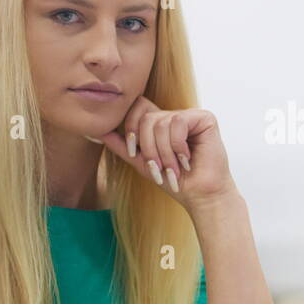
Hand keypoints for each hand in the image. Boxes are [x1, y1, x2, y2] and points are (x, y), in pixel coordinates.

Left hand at [100, 95, 237, 212]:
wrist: (199, 196)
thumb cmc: (175, 182)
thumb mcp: (142, 164)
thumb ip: (123, 147)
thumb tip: (98, 131)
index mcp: (161, 123)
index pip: (137, 107)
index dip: (130, 127)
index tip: (133, 153)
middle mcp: (174, 116)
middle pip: (146, 117)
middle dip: (148, 148)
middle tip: (158, 168)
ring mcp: (190, 116)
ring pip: (161, 122)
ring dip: (164, 152)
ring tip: (174, 168)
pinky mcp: (204, 118)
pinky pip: (178, 122)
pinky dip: (178, 146)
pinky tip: (187, 158)